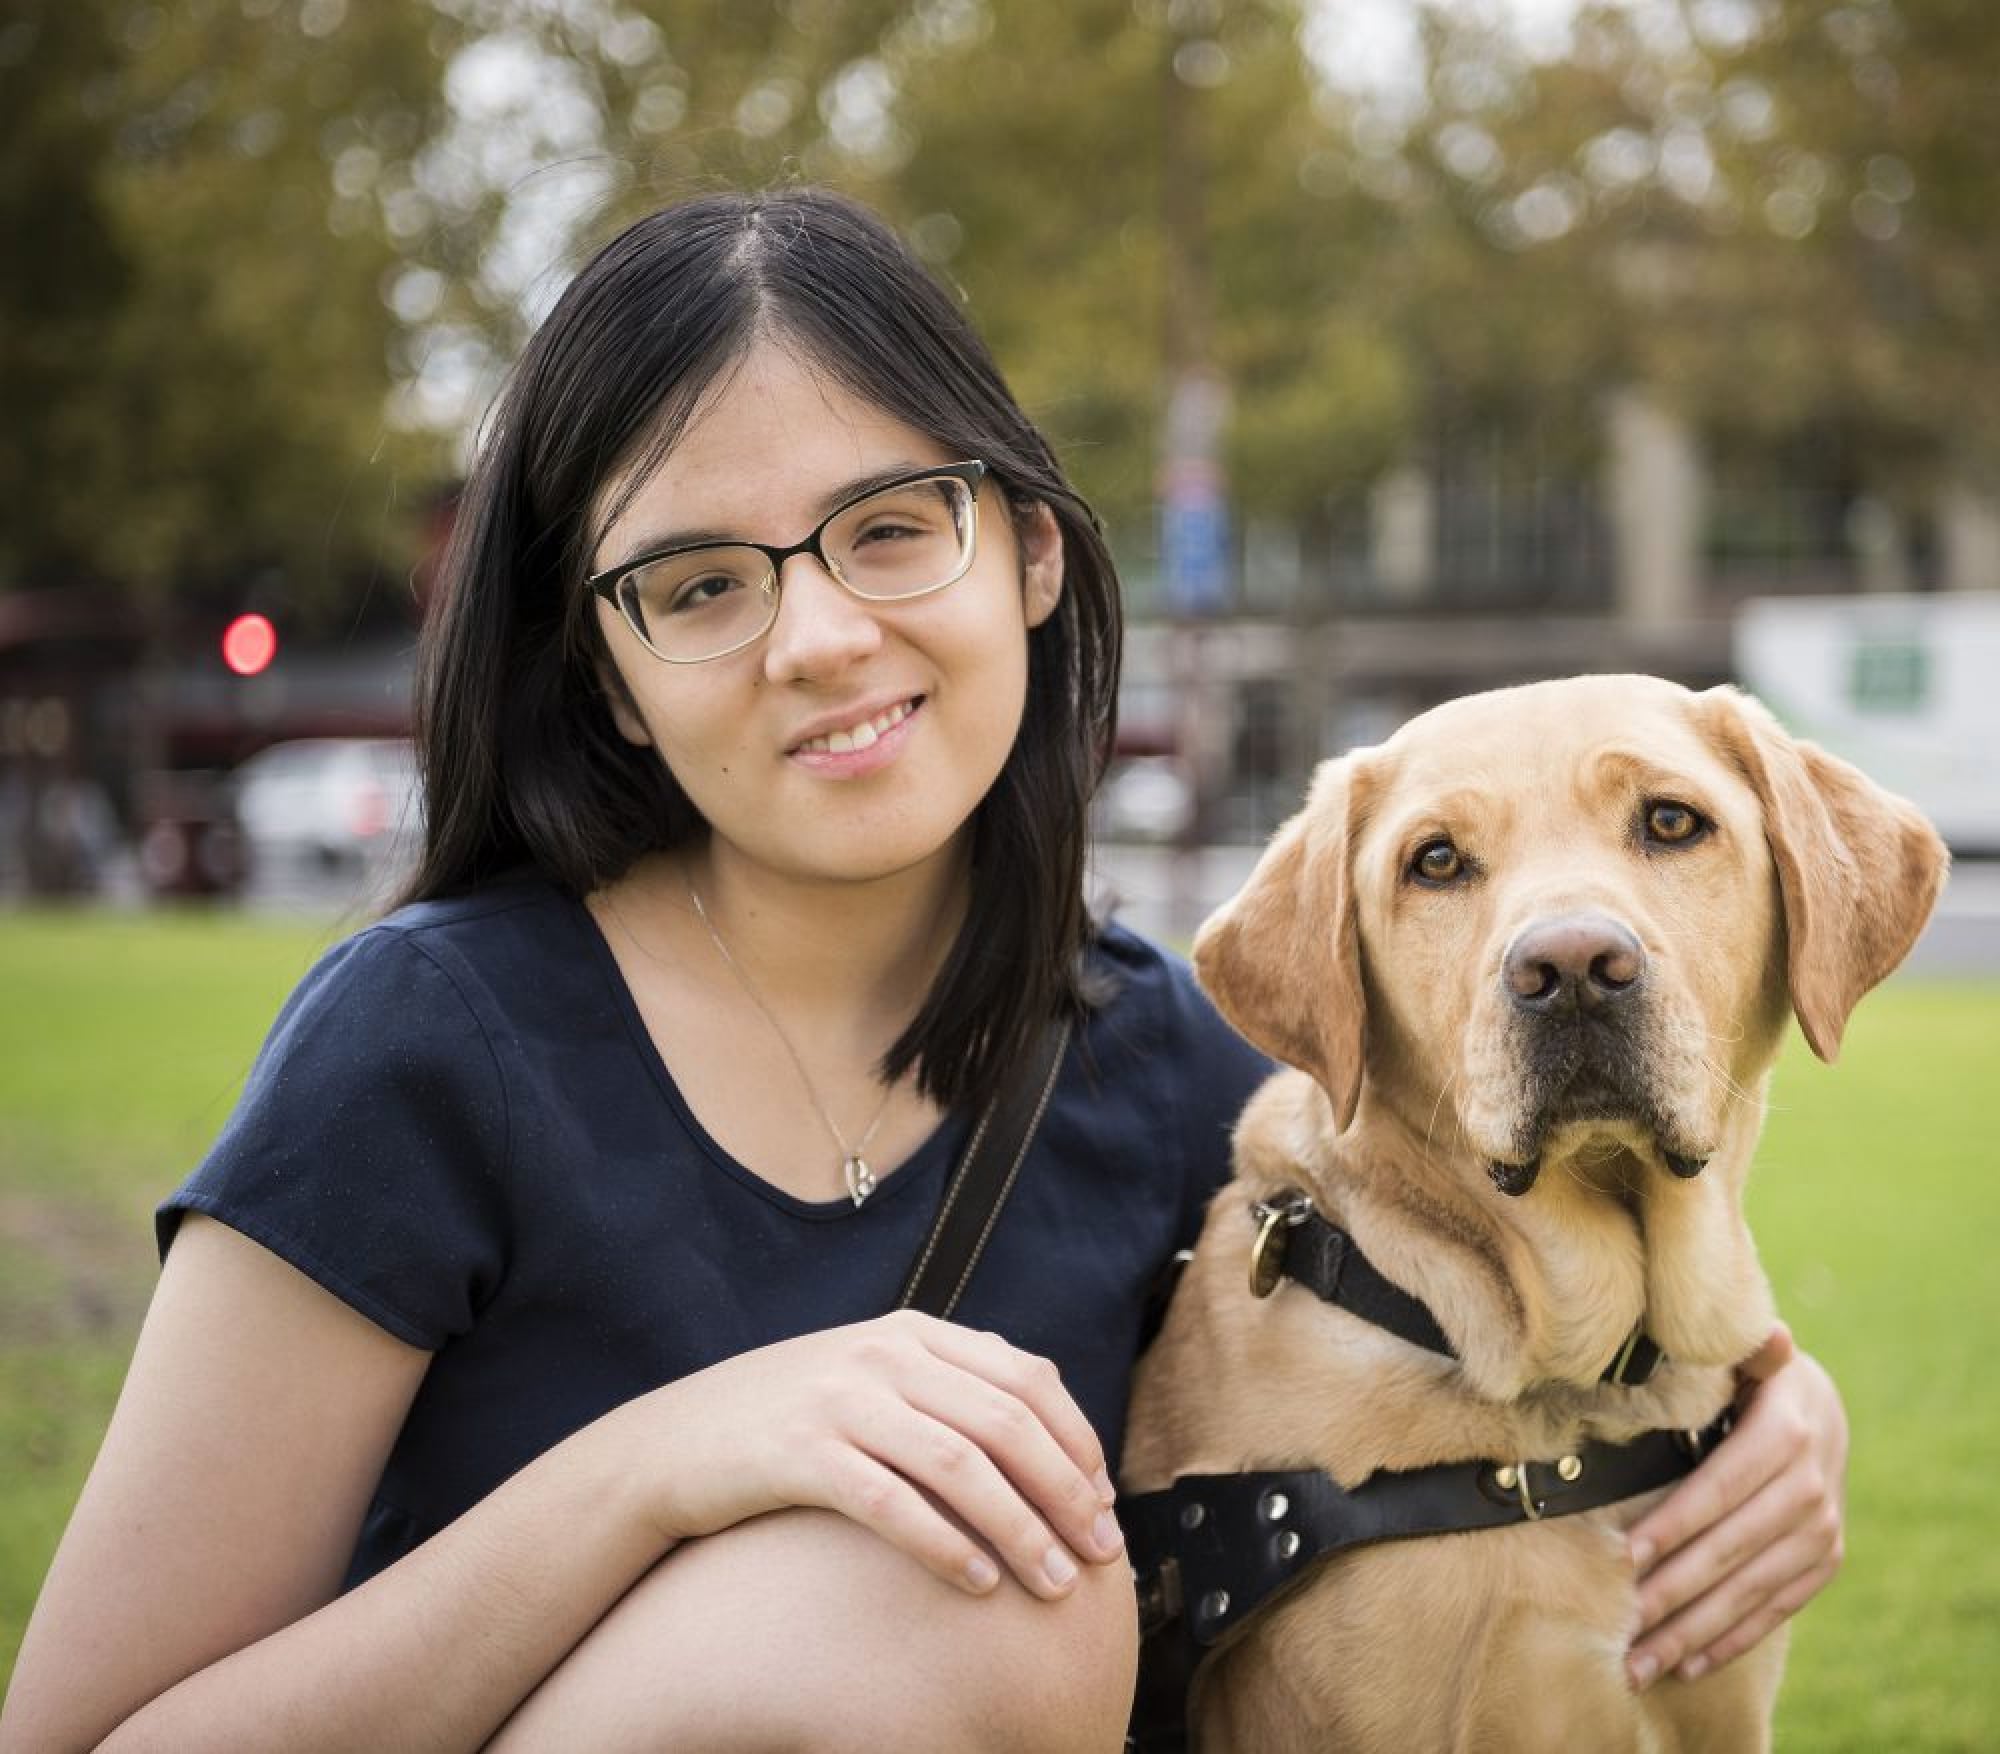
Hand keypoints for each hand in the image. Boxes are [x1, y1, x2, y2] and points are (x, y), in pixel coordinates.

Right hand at [630, 1311, 1124, 1602]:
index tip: (1105, 1500)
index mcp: (912, 1331)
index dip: (1076, 1439)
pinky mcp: (800, 1452)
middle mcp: (883, 1355)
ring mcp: (840, 1399)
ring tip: (1056, 1584)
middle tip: (1102, 1554)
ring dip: (1021, 1529)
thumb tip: (1043, 1433)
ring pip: (961, 1465)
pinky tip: (979, 1585)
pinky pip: (892, 1503)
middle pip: (1005, 1422)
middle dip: (1066, 1493)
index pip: (1025, 1376)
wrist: (675, 1441)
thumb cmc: (789, 1422)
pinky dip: (946, 1546)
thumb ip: (944, 1387)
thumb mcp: (871, 1379)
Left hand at [1625, 1325, 1846, 1688]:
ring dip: (1695, 1630)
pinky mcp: (1823, 1562)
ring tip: (1641, 1662)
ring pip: (1751, 1589)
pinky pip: (1775, 1608)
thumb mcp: (1746, 1354)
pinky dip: (1732, 1637)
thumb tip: (1766, 1332)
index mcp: (1786, 1432)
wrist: (1821, 1407)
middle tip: (1623, 1623)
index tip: (1626, 1556)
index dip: (1675, 1523)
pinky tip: (1688, 1663)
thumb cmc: (1751, 1375)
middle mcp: (1812, 1487)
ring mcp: (1822, 1531)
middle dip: (1674, 1591)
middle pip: (1732, 1548)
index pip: (1721, 1486)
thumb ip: (1742, 1349)